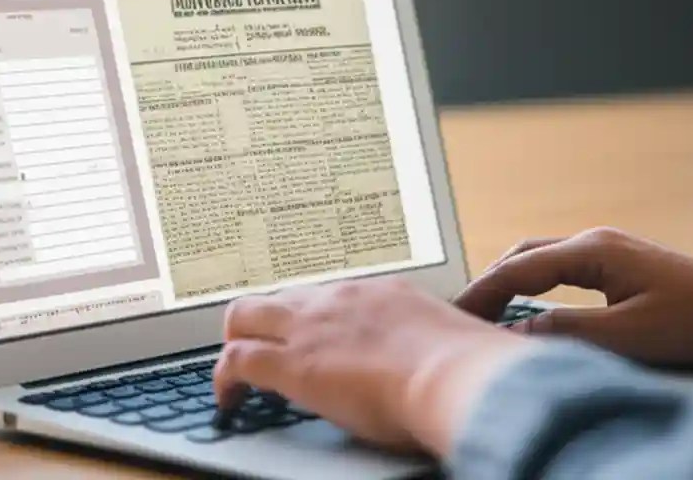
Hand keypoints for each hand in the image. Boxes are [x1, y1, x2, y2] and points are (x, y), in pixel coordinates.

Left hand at [213, 277, 531, 455]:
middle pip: (277, 295)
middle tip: (256, 348)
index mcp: (377, 293)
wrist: (458, 374)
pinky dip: (225, 378)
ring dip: (237, 342)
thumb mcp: (441, 339)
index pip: (325, 297)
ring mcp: (312, 325)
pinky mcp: (293, 362)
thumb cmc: (466, 367)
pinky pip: (238, 360)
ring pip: (246, 315)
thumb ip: (421, 342)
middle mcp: (338, 299)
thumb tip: (428, 361)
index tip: (308, 338)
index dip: (307, 318)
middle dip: (259, 320)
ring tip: (234, 373)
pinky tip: (228, 400)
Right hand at [455, 227, 692, 365]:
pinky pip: (558, 269)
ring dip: (510, 284)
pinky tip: (527, 309)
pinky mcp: (617, 264)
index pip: (516, 269)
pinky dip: (532, 286)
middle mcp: (593, 242)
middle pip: (521, 255)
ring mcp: (606, 250)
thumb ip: (564, 331)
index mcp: (591, 250)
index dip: (481, 294)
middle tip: (461, 315)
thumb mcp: (626, 335)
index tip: (452, 315)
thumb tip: (511, 332)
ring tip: (485, 314)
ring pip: (539, 259)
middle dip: (488, 284)